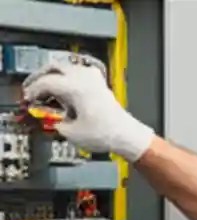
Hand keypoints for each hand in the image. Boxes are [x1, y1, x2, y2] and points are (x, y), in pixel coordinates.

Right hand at [22, 56, 153, 161]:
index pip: (46, 82)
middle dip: (41, 77)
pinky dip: (69, 77)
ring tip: (47, 88)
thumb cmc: (107, 134)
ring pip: (67, 67)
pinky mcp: (101, 84)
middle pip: (55, 67)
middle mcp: (84, 78)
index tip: (28, 98)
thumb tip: (50, 117)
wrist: (127, 136)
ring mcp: (94, 79)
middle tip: (33, 88)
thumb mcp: (71, 132)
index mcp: (75, 87)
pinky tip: (66, 88)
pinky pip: (80, 72)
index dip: (33, 90)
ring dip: (55, 75)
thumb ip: (55, 121)